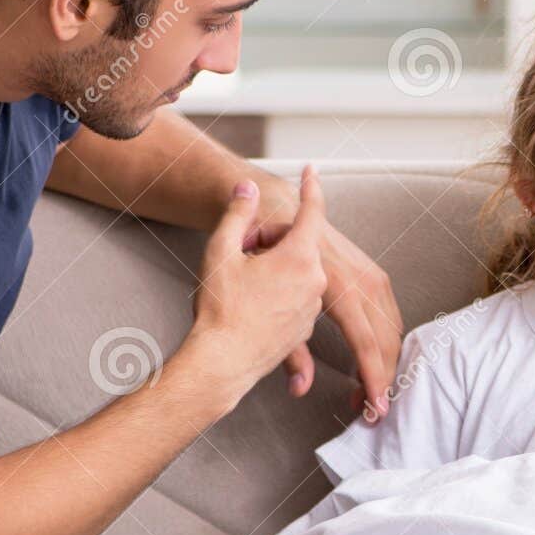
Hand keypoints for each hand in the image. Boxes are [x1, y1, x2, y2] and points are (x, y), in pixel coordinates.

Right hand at [186, 166, 328, 402]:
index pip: (311, 211)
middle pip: (299, 244)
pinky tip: (249, 305)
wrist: (222, 363)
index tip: (312, 171)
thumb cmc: (220, 308)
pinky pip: (295, 297)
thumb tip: (247, 188)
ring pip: (297, 272)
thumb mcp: (221, 250)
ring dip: (275, 269)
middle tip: (241, 253)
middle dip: (272, 241)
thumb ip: (238, 213)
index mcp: (299, 257)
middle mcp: (314, 281)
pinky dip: (277, 293)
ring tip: (242, 284)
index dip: (311, 187)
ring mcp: (311, 307)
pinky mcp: (303, 328)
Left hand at [246, 171, 403, 420]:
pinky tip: (376, 366)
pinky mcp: (372, 273)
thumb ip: (286, 348)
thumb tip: (300, 390)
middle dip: (383, 379)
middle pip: (384, 338)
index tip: (375, 406)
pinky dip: (387, 343)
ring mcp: (369, 273)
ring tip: (370, 396)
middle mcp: (358, 277)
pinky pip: (390, 314)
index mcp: (332, 283)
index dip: (372, 376)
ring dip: (386, 363)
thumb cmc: (260, 254)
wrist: (276, 209)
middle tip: (372, 413)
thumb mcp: (268, 302)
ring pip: (392, 327)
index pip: (363, 339)